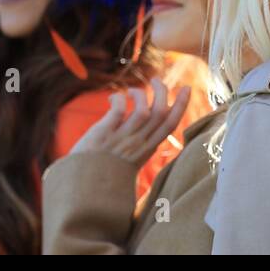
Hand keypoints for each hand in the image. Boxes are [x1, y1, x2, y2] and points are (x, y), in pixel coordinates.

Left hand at [72, 77, 190, 167]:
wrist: (84, 189)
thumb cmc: (106, 173)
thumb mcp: (130, 160)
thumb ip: (140, 143)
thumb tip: (145, 120)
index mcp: (146, 149)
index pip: (170, 124)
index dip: (181, 105)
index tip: (186, 88)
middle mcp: (138, 143)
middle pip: (160, 113)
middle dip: (162, 92)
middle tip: (157, 80)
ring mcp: (122, 138)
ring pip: (143, 110)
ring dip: (141, 93)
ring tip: (133, 90)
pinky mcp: (105, 133)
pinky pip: (119, 109)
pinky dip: (120, 98)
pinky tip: (113, 98)